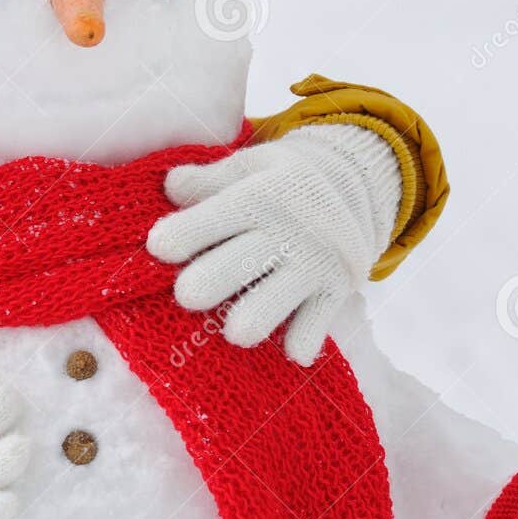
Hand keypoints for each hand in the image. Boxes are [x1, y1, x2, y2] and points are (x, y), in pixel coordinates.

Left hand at [146, 124, 402, 364]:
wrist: (359, 181)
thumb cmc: (283, 179)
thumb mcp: (250, 167)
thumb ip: (209, 181)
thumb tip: (170, 186)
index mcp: (260, 195)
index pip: (218, 214)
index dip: (186, 232)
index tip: (158, 247)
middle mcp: (288, 230)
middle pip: (240, 263)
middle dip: (208, 282)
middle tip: (186, 294)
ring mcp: (314, 262)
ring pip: (276, 301)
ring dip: (251, 320)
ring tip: (233, 332)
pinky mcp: (337, 288)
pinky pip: (317, 323)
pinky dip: (303, 340)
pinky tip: (292, 351)